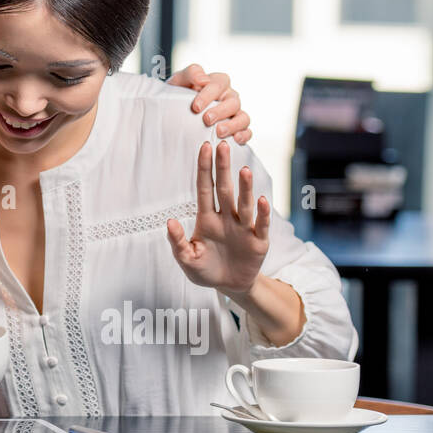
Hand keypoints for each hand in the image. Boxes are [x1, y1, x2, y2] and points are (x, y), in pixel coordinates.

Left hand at [166, 140, 269, 296]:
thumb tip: (170, 222)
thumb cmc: (205, 269)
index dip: (204, 168)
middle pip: (224, 189)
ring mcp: (243, 228)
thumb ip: (178, 242)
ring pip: (244, 204)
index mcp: (207, 219)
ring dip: (244, 188)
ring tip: (244, 171)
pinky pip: (260, 225)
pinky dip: (262, 214)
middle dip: (223, 168)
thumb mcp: (186, 259)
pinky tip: (262, 200)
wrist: (229, 286)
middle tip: (223, 145)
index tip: (204, 147)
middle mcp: (226, 218)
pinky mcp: (258, 241)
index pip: (204, 188)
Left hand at [167, 63, 251, 143]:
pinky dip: (244, 135)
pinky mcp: (237, 129)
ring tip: (219, 132)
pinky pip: (247, 132)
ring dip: (233, 125)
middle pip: (233, 102)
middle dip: (220, 111)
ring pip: (243, 117)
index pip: (218, 84)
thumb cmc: (179, 95)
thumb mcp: (179, 81)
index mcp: (218, 83)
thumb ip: (191, 73)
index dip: (208, 95)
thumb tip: (202, 79)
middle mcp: (229, 97)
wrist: (174, 112)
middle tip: (207, 120)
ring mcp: (235, 113)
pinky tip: (234, 140)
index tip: (195, 107)